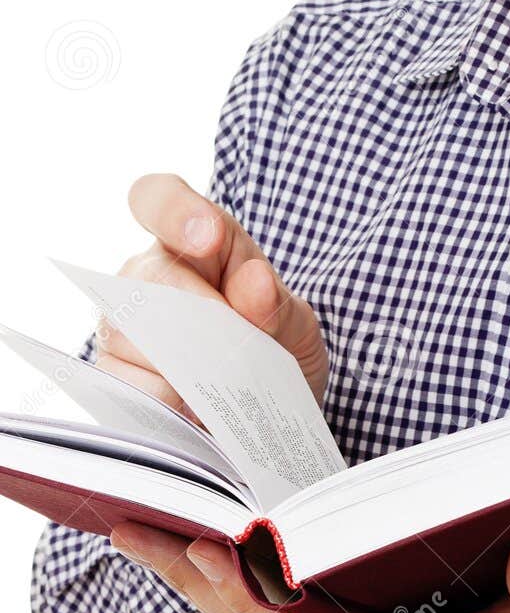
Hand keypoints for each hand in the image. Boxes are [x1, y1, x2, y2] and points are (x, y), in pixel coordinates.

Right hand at [96, 172, 328, 410]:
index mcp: (192, 242)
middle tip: (244, 350)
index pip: (157, 197)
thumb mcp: (295, 325)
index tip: (209, 235)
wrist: (269, 415)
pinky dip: (175, 406)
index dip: (175, 210)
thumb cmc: (275, 348)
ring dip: (194, 369)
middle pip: (153, 280)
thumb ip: (277, 304)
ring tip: (225, 386)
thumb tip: (254, 286)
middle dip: (207, 318)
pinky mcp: (111, 379)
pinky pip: (133, 389)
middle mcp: (144, 277)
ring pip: (139, 338)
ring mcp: (119, 327)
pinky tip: (199, 413)